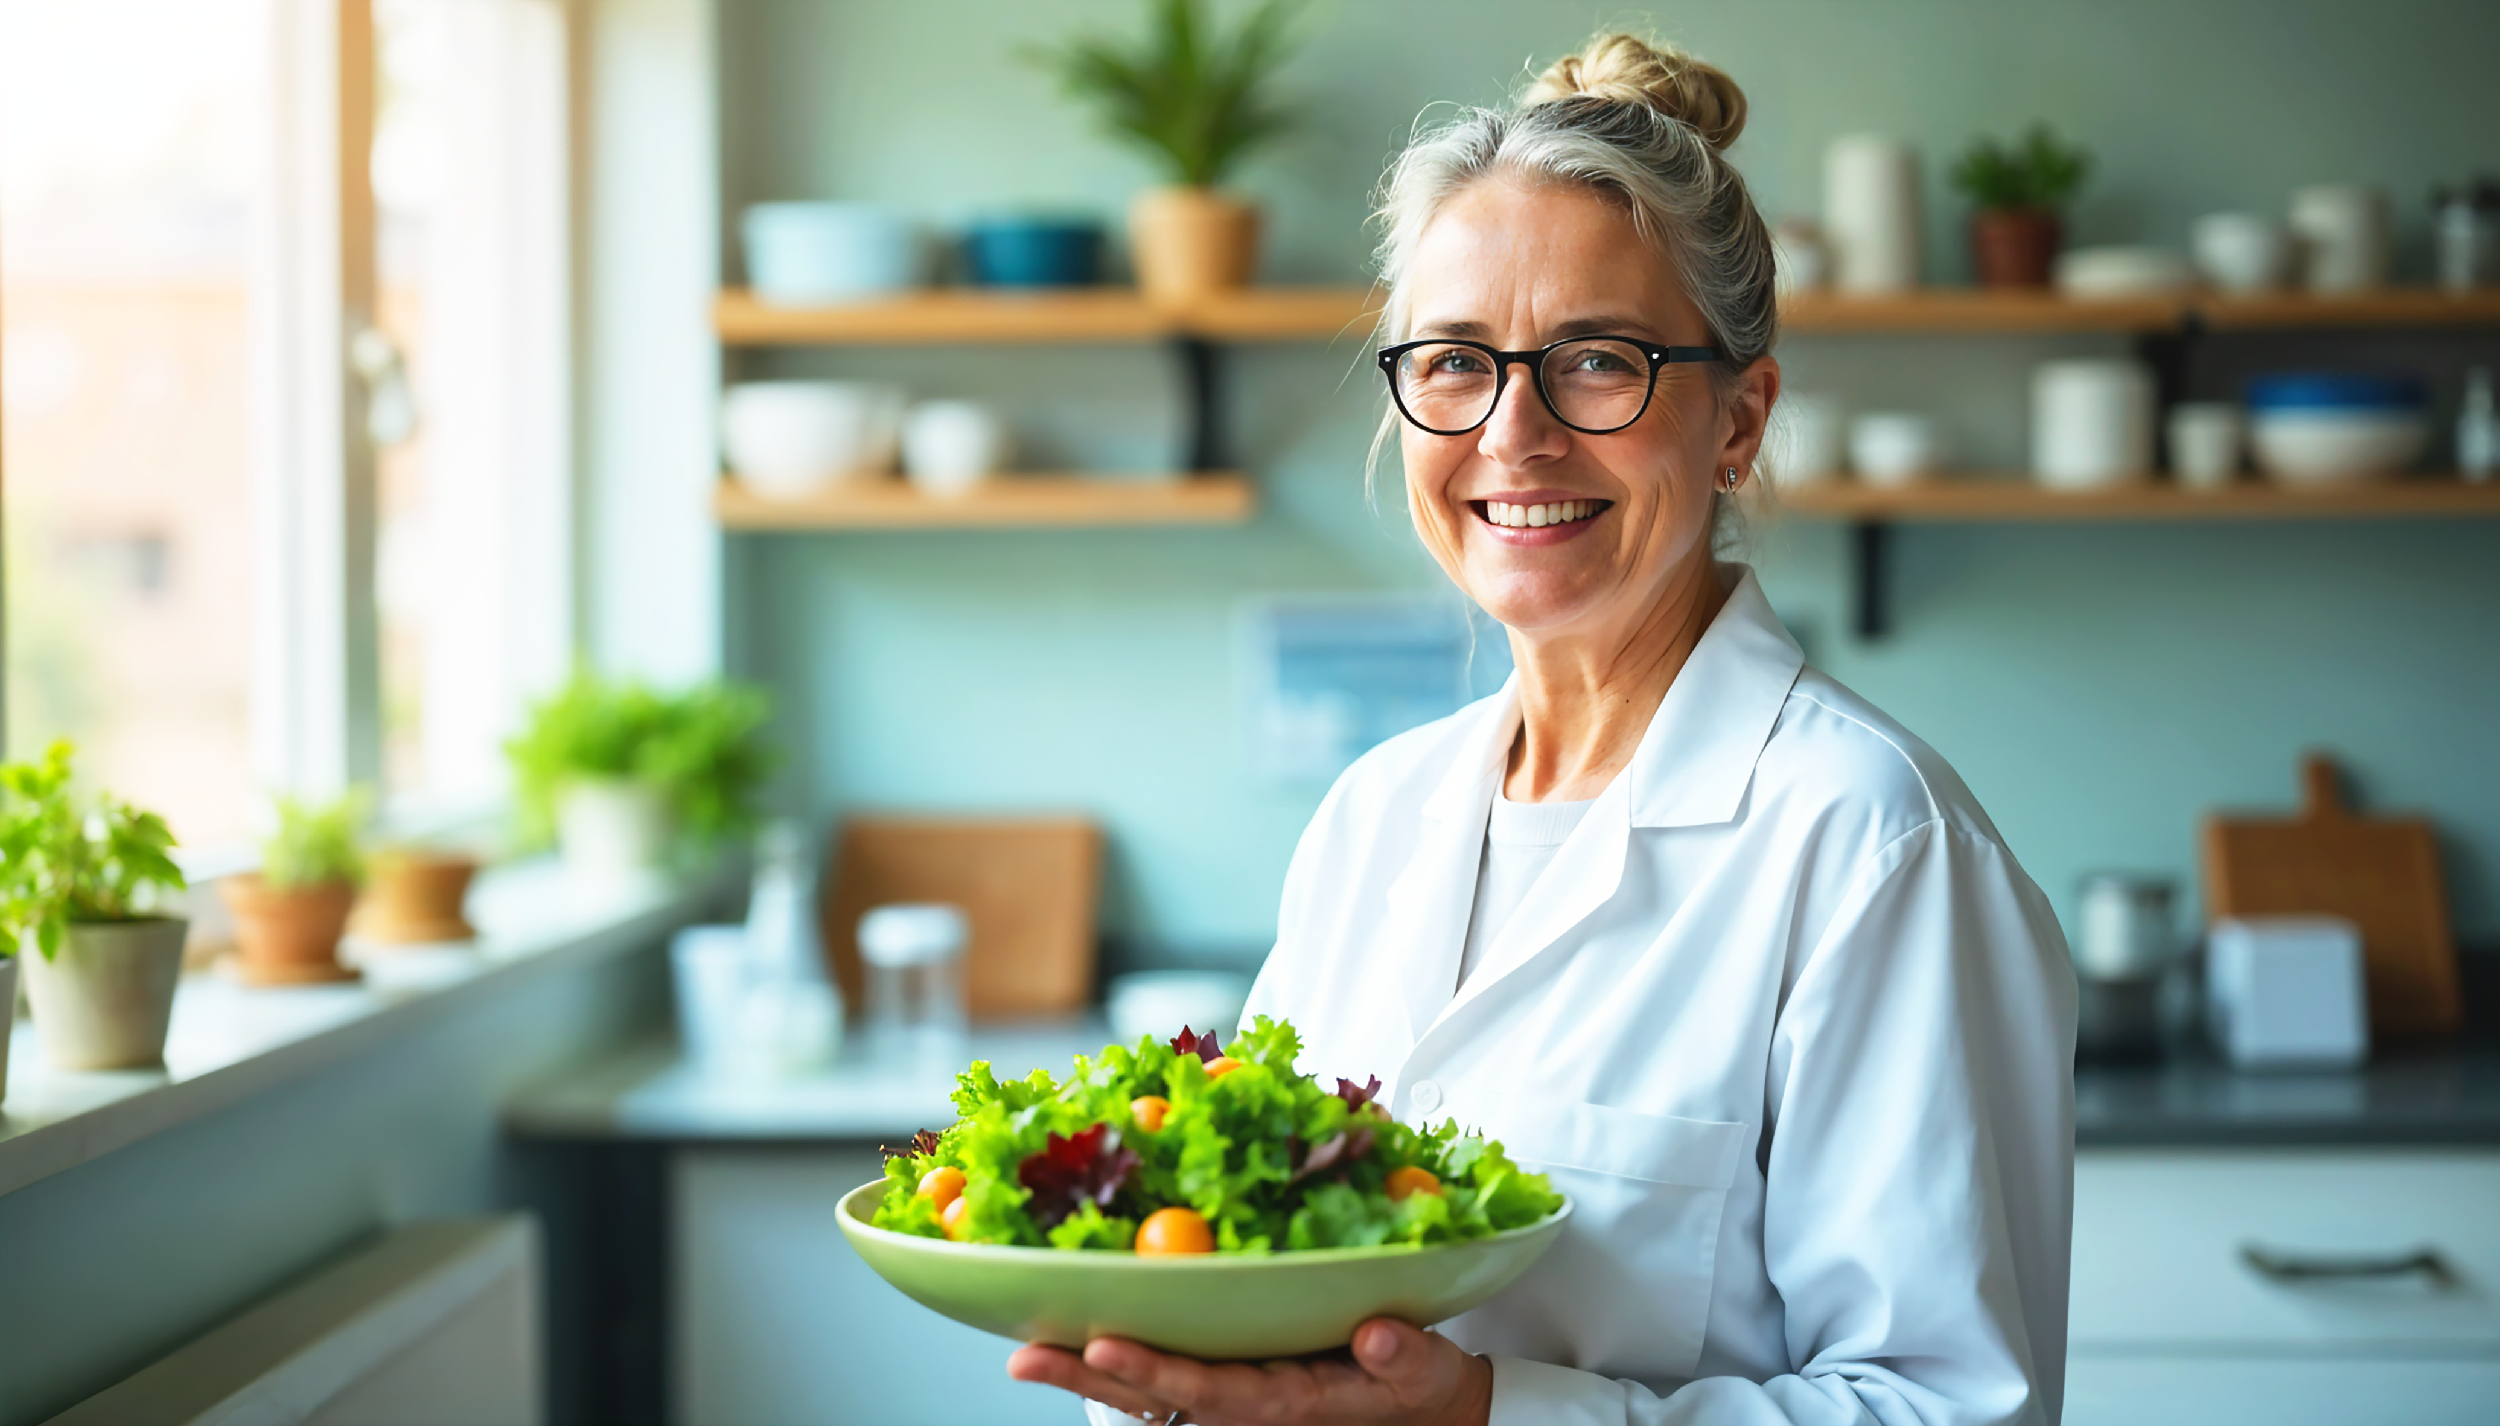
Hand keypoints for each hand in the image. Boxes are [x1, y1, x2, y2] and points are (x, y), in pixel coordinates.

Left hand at [1006, 1317, 1491, 1425]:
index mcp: (1286, 1406)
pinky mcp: (1227, 1382)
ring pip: (1145, 1395)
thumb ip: (1402, 1359)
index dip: (1155, 1371)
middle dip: (1087, 1377)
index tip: (1105, 1345)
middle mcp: (1245, 1409)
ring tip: (1022, 1351)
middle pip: (1154, 1400)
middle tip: (1023, 1356)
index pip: (1210, 1392)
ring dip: (1084, 1374)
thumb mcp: (1426, 1373)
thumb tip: (1377, 1336)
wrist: (1419, 1411)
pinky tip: (1067, 1340)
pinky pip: (1160, 1382)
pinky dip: (1114, 1364)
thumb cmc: (1418, 1388)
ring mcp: (1231, 1399)